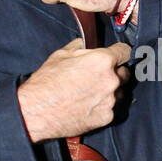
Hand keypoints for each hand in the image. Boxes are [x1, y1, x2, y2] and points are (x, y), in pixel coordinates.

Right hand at [17, 38, 131, 140]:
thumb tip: (84, 42)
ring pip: (119, 93)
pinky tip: (87, 106)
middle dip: (114, 73)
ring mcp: (110, 100)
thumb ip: (79, 47)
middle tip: (96, 77)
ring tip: (89, 94)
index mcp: (102, 61)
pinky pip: (111, 109)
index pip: (125, 51)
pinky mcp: (107, 117)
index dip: (119, 53)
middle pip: (124, 73)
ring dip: (109, 92)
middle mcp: (111, 80)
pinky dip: (102, 107)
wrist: (36, 111)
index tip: (117, 56)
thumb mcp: (60, 55)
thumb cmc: (46, 82)